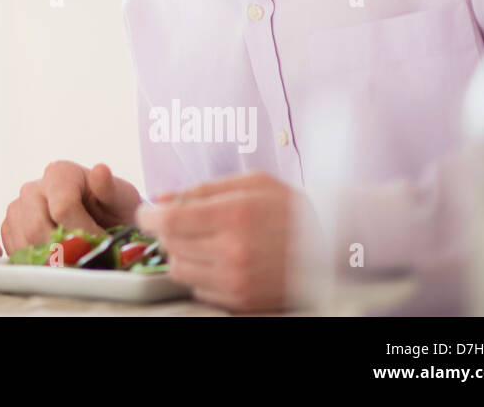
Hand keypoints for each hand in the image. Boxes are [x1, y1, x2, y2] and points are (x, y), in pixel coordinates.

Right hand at [1, 160, 140, 251]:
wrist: (102, 222)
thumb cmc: (114, 210)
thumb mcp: (122, 198)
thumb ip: (111, 188)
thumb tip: (101, 171)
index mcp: (59, 173)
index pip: (62, 208)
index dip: (82, 232)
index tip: (99, 243)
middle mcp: (32, 188)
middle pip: (37, 227)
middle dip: (64, 249)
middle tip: (86, 258)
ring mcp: (17, 209)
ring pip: (24, 242)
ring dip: (50, 259)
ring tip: (74, 259)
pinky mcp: (9, 229)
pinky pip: (15, 251)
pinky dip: (36, 262)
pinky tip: (57, 259)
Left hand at [135, 170, 322, 311]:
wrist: (335, 248)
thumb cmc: (290, 209)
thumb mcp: (251, 183)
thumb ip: (202, 189)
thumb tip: (161, 197)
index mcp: (234, 215)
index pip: (168, 221)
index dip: (148, 216)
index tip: (148, 212)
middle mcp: (233, 251)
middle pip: (170, 245)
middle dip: (167, 232)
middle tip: (182, 222)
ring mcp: (238, 280)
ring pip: (180, 270)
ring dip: (182, 254)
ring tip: (203, 241)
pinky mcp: (242, 301)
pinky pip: (199, 289)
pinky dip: (201, 274)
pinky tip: (221, 260)